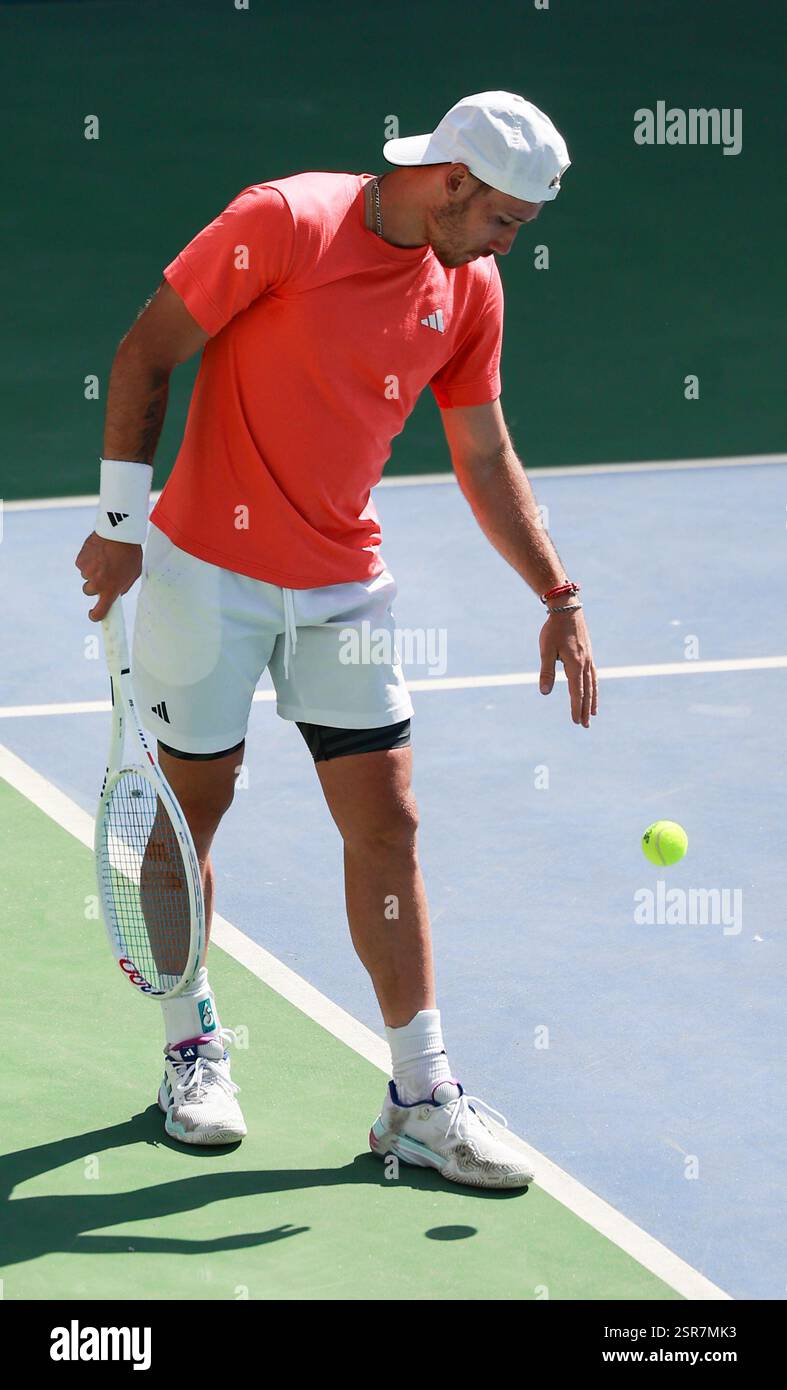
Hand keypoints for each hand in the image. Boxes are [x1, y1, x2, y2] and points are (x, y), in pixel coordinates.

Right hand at [75, 532, 142, 621]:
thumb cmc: (130, 553)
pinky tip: (98, 552)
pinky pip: (82, 564)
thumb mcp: (133, 574)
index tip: (95, 614)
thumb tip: (116, 594)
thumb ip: (123, 587)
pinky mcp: (80, 560)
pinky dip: (88, 560)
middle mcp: (96, 583)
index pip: (99, 612)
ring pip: (86, 576)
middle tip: (105, 574)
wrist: (119, 532)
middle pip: (89, 591)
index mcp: (110, 589)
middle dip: (95, 585)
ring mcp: (86, 572)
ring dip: (93, 570)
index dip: (96, 615)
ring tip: (104, 558)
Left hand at [539, 608, 597, 727]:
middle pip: (587, 691)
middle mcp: (585, 663)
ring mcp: (589, 658)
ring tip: (593, 713)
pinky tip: (592, 690)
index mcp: (575, 664)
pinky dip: (594, 686)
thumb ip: (547, 672)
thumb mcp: (546, 650)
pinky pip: (593, 675)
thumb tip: (544, 692)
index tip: (575, 721)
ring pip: (593, 684)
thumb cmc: (553, 629)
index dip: (576, 708)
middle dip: (586, 709)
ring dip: (593, 700)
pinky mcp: (588, 654)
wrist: (567, 608)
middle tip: (584, 725)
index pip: (577, 692)